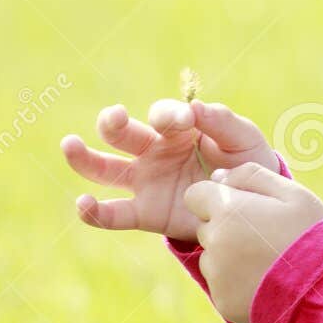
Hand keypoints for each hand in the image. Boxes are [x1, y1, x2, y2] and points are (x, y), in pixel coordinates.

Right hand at [62, 99, 279, 241]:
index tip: (185, 121)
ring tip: (70, 145)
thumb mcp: (245, 140)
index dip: (169, 115)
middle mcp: (154, 150)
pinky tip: (83, 205)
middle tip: (114, 118)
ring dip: (84, 157)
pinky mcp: (146, 213)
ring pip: (105, 168)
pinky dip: (95, 213)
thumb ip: (223, 122)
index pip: (163, 115)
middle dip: (113, 122)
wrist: (253, 208)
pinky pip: (115, 214)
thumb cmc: (246, 163)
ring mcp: (146, 181)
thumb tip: (195, 108)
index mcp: (178, 128)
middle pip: (122, 133)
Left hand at [185, 161, 322, 322]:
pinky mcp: (222, 300)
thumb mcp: (292, 193)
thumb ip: (250, 176)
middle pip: (206, 227)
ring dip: (230, 256)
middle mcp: (214, 241)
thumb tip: (217, 176)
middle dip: (227, 228)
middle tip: (264, 236)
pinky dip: (237, 283)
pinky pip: (221, 284)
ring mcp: (216, 274)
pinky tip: (265, 281)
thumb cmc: (312, 234)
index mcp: (228, 209)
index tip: (244, 209)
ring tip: (267, 262)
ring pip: (212, 257)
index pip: (196, 195)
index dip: (218, 199)